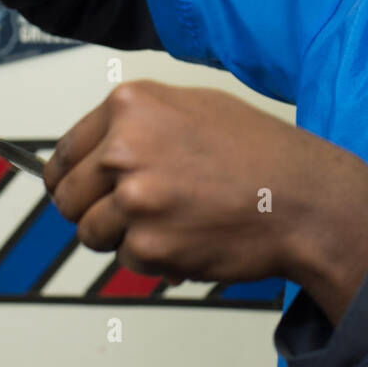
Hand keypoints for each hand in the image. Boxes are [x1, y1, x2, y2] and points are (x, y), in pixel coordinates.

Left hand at [45, 80, 367, 323]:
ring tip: (171, 221)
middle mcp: (123, 148)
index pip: (64, 153)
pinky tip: (189, 236)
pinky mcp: (148, 244)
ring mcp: (134, 199)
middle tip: (131, 213)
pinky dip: (152, 257)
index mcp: (130, 106)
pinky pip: (126, 260)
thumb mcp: (194, 106)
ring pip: (91, 233)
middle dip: (93, 210)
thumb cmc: (260, 153)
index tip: (76, 190)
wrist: (303, 198)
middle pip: (68, 197)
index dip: (69, 178)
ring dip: (123, 236)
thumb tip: (95, 148)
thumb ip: (137, 122)